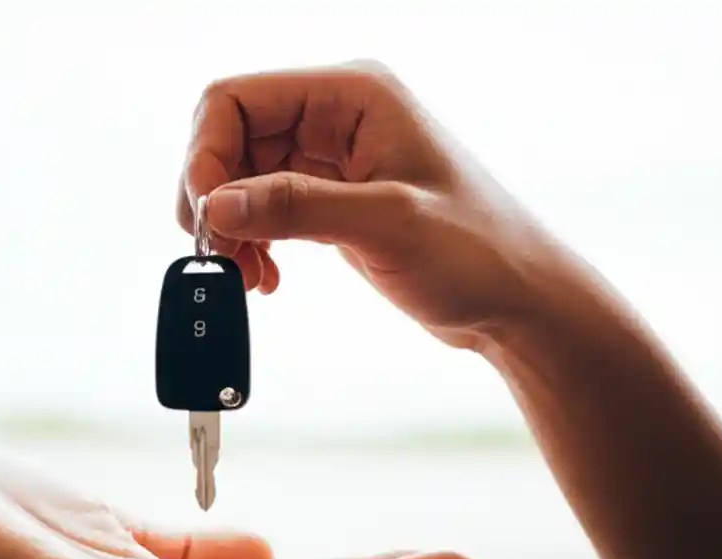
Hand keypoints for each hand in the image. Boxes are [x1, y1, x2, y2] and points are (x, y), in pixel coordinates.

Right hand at [177, 61, 577, 349]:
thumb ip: (298, 206)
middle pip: (230, 138)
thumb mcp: (387, 224)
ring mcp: (332, 159)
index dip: (206, 154)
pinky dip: (252, 241)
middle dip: (215, 197)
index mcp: (353, 95)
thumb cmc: (478, 252)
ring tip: (247, 278)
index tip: (205, 215)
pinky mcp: (330, 200)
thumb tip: (216, 204)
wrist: (516, 301)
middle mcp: (336, 116)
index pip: (238, 99)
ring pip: (241, 177)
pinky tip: (266, 277)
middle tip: (221, 255)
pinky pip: (264, 208)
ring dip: (230, 227)